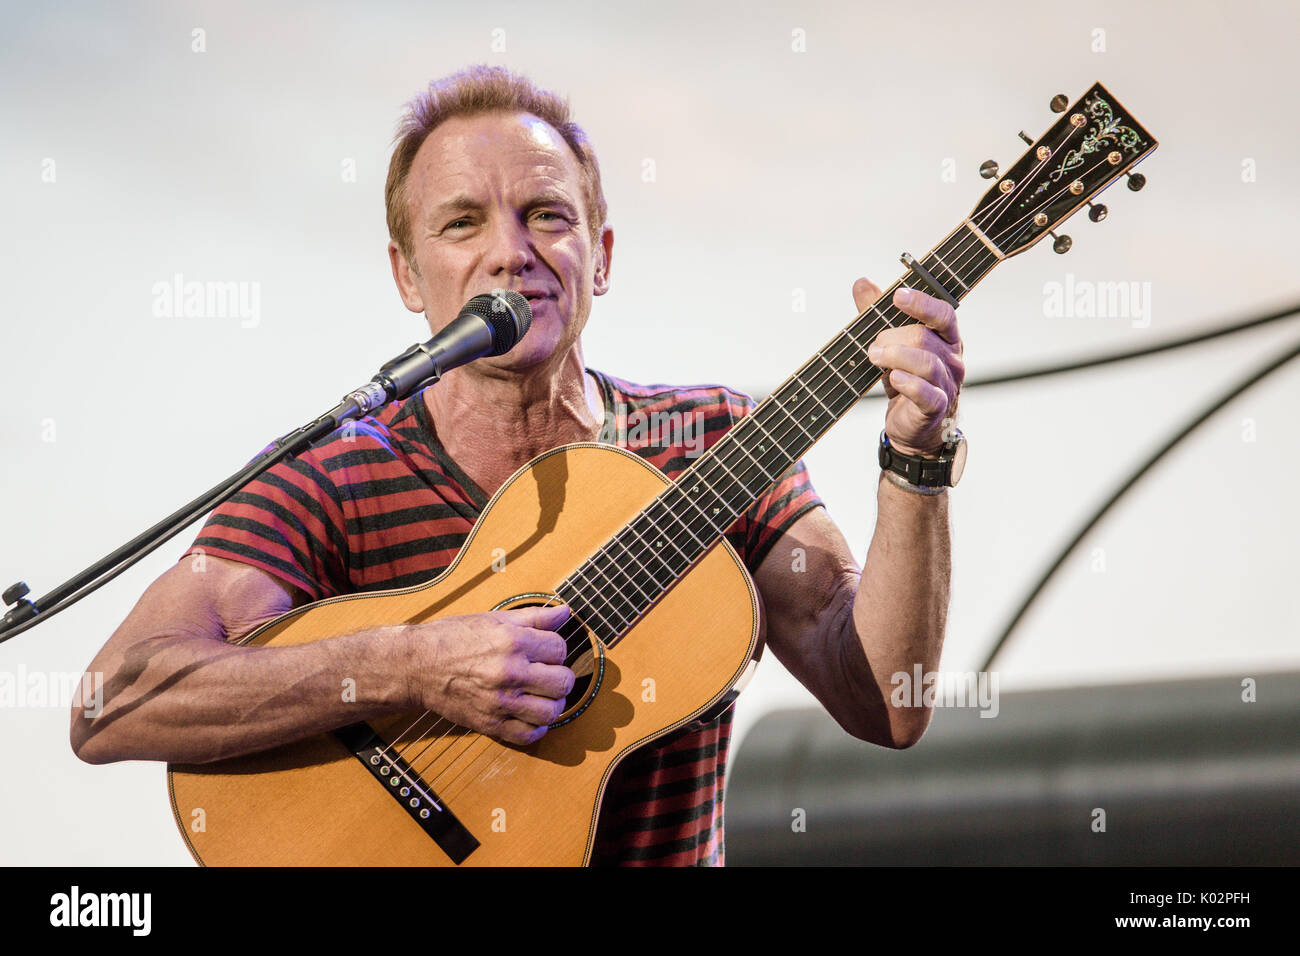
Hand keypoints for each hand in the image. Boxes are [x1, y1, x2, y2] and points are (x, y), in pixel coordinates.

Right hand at [404, 603, 575, 745]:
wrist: (418, 665)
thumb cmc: (453, 638)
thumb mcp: (495, 619)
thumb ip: (534, 617)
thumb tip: (564, 612)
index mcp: (513, 642)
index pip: (560, 649)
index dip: (556, 650)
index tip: (546, 652)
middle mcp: (509, 672)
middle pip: (562, 682)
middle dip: (562, 677)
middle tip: (551, 675)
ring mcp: (500, 701)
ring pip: (550, 712)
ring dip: (554, 705)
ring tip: (544, 697)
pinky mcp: (490, 723)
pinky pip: (528, 735)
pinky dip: (537, 728)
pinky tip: (531, 716)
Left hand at [854, 277, 964, 456]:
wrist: (913, 426)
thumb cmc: (905, 379)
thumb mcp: (891, 344)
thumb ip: (878, 315)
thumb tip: (862, 283)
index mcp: (946, 338)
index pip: (944, 313)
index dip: (922, 303)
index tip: (897, 296)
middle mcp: (951, 358)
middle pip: (923, 337)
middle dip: (892, 338)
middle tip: (873, 347)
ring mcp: (947, 384)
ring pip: (926, 363)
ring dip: (895, 357)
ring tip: (875, 358)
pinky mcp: (936, 407)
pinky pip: (926, 392)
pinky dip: (908, 383)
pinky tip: (893, 378)